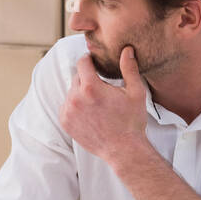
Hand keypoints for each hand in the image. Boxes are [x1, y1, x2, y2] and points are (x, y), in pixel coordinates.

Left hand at [59, 46, 148, 163]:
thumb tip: (127, 49)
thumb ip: (129, 68)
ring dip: (81, 93)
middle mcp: (75, 98)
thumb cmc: (131, 121)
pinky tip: (90, 114)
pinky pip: (66, 106)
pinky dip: (75, 106)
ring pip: (71, 92)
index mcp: (91, 87)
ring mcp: (68, 111)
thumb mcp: (135, 92)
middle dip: (88, 79)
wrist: (123, 150)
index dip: (90, 60)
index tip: (95, 63)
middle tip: (102, 89)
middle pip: (77, 77)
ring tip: (98, 104)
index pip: (82, 62)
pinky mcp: (64, 122)